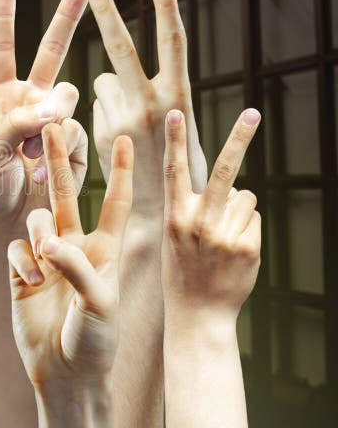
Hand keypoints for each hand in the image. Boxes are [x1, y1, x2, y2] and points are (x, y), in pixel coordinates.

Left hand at [0, 0, 87, 229]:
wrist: (6, 224)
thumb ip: (14, 124)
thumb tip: (52, 109)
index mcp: (0, 96)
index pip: (1, 50)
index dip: (4, 17)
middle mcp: (29, 101)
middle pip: (51, 52)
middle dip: (67, 19)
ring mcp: (54, 123)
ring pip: (68, 98)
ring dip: (51, 123)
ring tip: (28, 157)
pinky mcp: (73, 146)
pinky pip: (77, 135)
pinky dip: (61, 154)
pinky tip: (42, 176)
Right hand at [8, 125, 132, 392]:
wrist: (65, 373)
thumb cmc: (95, 341)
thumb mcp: (99, 303)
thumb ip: (77, 267)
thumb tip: (49, 240)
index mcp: (104, 250)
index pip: (114, 202)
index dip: (120, 171)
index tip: (126, 138)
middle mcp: (75, 247)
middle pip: (66, 195)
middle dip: (61, 161)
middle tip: (53, 127)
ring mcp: (47, 259)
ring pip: (37, 220)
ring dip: (40, 231)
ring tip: (46, 259)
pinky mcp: (23, 273)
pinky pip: (18, 250)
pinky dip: (24, 263)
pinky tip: (32, 284)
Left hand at [87, 0, 206, 212]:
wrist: (152, 214)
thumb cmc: (168, 165)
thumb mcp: (169, 123)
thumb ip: (146, 94)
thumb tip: (108, 77)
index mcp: (177, 95)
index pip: (171, 43)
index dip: (165, 8)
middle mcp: (148, 103)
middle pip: (124, 48)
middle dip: (107, 13)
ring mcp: (121, 118)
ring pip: (105, 81)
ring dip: (110, 92)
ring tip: (128, 127)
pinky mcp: (101, 132)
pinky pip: (96, 107)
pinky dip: (102, 114)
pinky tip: (114, 141)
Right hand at [162, 108, 261, 328]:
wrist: (198, 314)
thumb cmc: (183, 271)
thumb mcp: (174, 237)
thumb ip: (194, 209)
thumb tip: (233, 187)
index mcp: (174, 217)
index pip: (174, 171)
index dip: (174, 140)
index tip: (174, 114)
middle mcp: (199, 223)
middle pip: (225, 171)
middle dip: (239, 138)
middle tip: (253, 112)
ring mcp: (225, 235)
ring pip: (244, 198)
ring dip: (238, 211)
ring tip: (222, 240)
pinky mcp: (248, 247)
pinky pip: (254, 218)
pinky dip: (248, 229)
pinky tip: (234, 251)